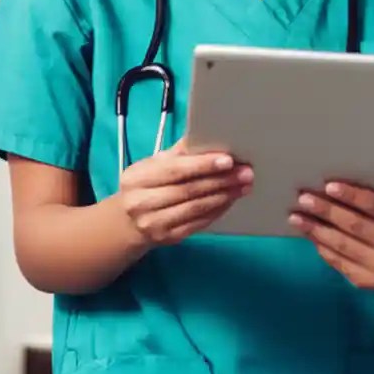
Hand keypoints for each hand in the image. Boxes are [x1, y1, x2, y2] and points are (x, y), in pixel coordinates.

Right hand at [117, 141, 251, 246]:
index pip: (174, 170)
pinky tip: (230, 200)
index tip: (228, 160)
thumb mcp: (154, 165)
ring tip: (243, 186)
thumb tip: (208, 135)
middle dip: (221, 181)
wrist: (128, 223)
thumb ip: (179, 153)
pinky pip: (198, 224)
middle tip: (245, 173)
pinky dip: (217, 211)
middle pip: (188, 190)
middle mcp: (140, 202)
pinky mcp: (167, 238)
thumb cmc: (146, 186)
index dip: (203, 165)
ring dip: (224, 196)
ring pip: (196, 208)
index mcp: (136, 178)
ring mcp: (153, 223)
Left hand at [289, 182, 373, 289]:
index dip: (352, 196)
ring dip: (316, 230)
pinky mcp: (365, 283)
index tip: (329, 186)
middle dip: (326, 211)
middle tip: (304, 199)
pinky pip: (338, 262)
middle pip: (355, 226)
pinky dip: (321, 247)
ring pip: (342, 246)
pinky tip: (308, 235)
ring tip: (296, 217)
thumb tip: (345, 180)